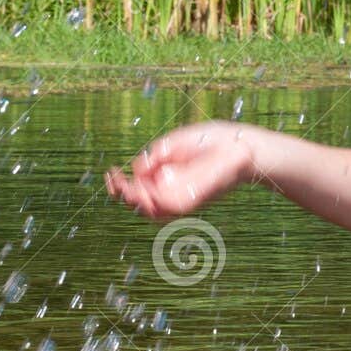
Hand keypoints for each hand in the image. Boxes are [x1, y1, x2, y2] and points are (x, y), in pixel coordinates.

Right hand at [104, 120, 253, 219]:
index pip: (137, 185)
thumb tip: (136, 169)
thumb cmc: (211, 140)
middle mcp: (171, 189)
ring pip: (151, 210)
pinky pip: (169, 209)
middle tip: (118, 183)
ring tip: (130, 188)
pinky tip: (146, 191)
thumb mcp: (175, 143)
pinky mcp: (194, 202)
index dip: (121, 183)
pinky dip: (155, 204)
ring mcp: (181, 197)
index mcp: (164, 174)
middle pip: (141, 201)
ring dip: (137, 202)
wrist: (239, 145)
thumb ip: (155, 155)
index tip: (111, 174)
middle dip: (125, 194)